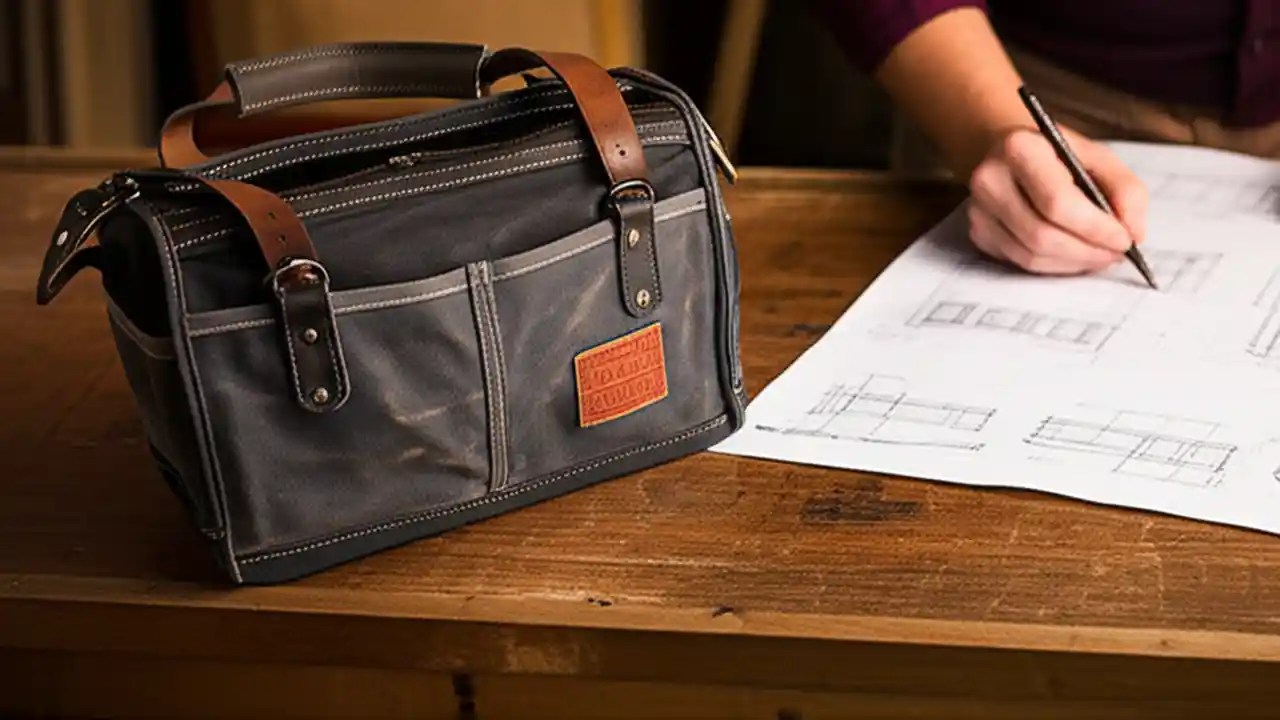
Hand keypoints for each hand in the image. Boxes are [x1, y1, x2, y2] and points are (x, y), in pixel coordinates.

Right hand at [966, 127, 1147, 274]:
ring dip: (1073, 262)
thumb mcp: (1096, 156)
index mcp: (1020, 149)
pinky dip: (1055, 265)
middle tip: (1116, 254)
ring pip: (1031, 256)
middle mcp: (990, 180)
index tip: (1125, 239)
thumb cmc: (1055, 154)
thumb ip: (1125, 190)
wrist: (1008, 152)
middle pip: (1042, 236)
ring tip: (1099, 255)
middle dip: (1087, 251)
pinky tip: (1074, 254)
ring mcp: (978, 211)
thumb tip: (1133, 233)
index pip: (1057, 203)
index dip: (1095, 228)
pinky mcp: (979, 234)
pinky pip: (1021, 262)